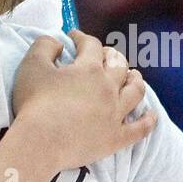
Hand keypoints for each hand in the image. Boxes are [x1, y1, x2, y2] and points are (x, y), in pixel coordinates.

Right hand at [11, 31, 154, 170]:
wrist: (40, 143)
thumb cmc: (33, 103)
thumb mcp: (31, 66)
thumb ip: (44, 46)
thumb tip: (57, 42)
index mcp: (89, 69)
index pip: (91, 45)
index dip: (83, 38)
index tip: (74, 38)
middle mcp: (108, 87)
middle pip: (119, 65)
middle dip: (112, 56)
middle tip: (105, 56)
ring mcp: (115, 113)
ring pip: (136, 92)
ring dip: (136, 81)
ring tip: (133, 77)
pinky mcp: (116, 138)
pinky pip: (139, 128)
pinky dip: (148, 120)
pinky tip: (151, 115)